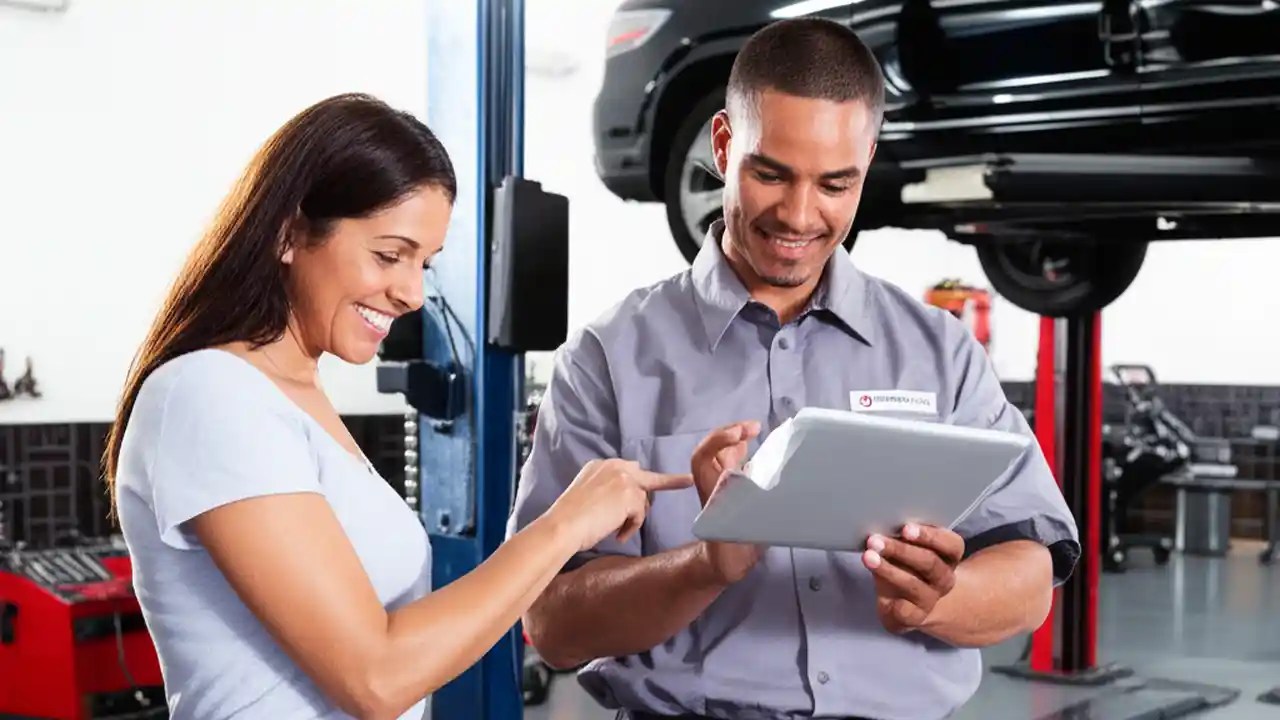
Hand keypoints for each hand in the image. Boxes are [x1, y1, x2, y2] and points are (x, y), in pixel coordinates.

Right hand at [548, 459, 691, 552]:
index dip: (638, 481)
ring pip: (643, 501)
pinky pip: (640, 515)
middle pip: (646, 476)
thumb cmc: (569, 518)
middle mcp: (614, 466)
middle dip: (668, 481)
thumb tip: (628, 502)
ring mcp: (625, 479)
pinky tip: (617, 535)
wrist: (563, 525)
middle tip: (687, 480)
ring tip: (615, 530)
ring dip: (633, 517)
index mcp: (600, 465)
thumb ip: (606, 491)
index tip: (653, 481)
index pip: (627, 469)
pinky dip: (631, 528)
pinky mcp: (631, 494)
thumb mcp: (587, 495)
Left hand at [691, 421, 763, 584]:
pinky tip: (756, 442)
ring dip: (737, 437)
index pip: (702, 458)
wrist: (727, 562)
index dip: (716, 442)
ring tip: (755, 429)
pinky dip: (744, 448)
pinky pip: (735, 460)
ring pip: (724, 452)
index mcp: (711, 491)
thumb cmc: (726, 553)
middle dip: (730, 432)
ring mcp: (723, 480)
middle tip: (754, 427)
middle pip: (713, 448)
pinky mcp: (734, 484)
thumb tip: (747, 512)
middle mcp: (715, 481)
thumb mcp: (730, 540)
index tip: (738, 436)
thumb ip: (736, 529)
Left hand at [864, 523, 964, 634]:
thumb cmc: (906, 566)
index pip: (951, 545)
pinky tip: (878, 590)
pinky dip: (889, 599)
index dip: (930, 536)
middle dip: (901, 550)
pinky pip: (904, 610)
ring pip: (913, 584)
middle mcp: (944, 578)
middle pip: (930, 563)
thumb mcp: (907, 548)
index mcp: (949, 557)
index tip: (906, 529)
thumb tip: (882, 526)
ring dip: (888, 569)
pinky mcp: (914, 617)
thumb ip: (902, 538)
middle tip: (875, 540)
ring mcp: (930, 599)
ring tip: (868, 556)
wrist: (907, 605)